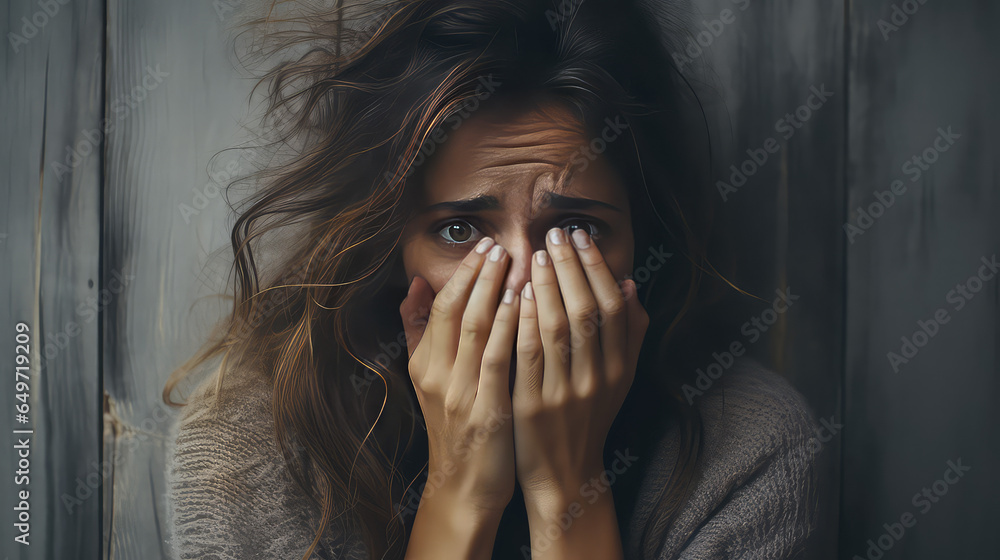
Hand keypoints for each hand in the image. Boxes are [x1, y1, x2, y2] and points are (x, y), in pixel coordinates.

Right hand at [399, 237, 519, 515]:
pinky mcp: (486, 411)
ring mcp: (461, 393)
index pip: (439, 306)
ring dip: (494, 291)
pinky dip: (508, 328)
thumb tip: (415, 283)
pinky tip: (522, 305)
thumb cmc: (456, 427)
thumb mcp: (429, 380)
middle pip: (456, 311)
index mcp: (424, 365)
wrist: (463, 486)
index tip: (482, 246)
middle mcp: (438, 375)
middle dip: (477, 273)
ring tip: (512, 261)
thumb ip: (419, 332)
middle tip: (498, 243)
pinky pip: (497, 360)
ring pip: (476, 329)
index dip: (461, 274)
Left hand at [512, 227, 648, 503]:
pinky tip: (516, 295)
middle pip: (586, 311)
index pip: (610, 306)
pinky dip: (524, 322)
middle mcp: (596, 379)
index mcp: (618, 369)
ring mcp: (564, 392)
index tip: (581, 237)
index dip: (596, 268)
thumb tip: (629, 285)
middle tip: (555, 234)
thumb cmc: (589, 418)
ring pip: (558, 328)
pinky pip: (529, 355)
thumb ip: (628, 334)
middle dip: (570, 267)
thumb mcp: (619, 380)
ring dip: (546, 286)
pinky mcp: (533, 405)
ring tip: (534, 255)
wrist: (565, 474)